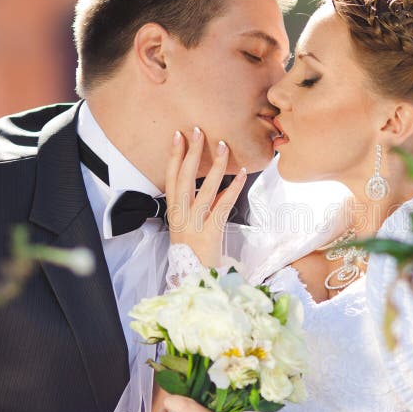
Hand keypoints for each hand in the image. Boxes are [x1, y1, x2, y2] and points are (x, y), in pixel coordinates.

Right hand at [165, 127, 246, 266]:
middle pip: (185, 178)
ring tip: (223, 145)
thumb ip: (196, 205)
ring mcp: (195, 224)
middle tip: (198, 130)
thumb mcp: (187, 227)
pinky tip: (242, 173)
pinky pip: (224, 205)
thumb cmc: (193, 253)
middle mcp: (181, 216)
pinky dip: (234, 188)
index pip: (170, 178)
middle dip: (192, 152)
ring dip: (215, 165)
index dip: (174, 156)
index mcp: (173, 212)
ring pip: (205, 188)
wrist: (195, 280)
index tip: (178, 135)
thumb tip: (212, 183)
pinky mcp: (210, 233)